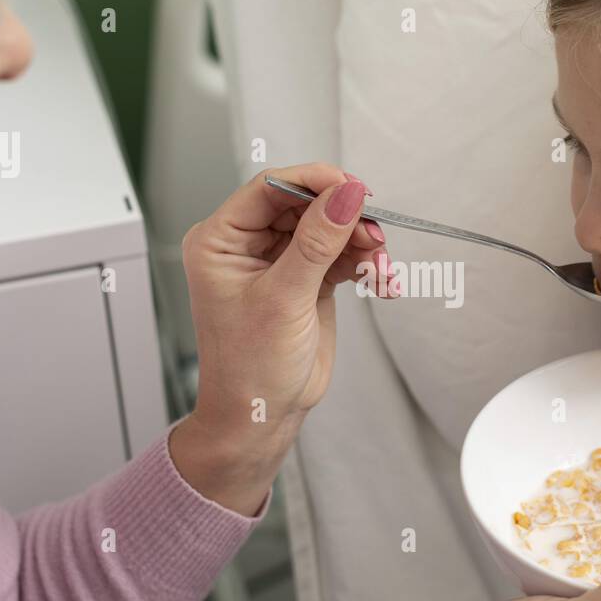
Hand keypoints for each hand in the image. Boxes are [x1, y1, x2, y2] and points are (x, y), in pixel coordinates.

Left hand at [168, 164, 392, 513]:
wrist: (262, 417)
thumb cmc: (250, 369)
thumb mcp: (284, 300)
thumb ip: (317, 243)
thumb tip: (347, 195)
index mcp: (220, 241)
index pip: (269, 189)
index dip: (314, 183)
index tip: (353, 187)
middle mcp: (246, 245)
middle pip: (306, 206)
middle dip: (345, 218)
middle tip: (376, 234)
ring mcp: (278, 261)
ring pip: (328, 229)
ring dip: (360, 243)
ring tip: (379, 267)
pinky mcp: (306, 280)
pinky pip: (340, 255)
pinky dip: (363, 264)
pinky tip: (380, 282)